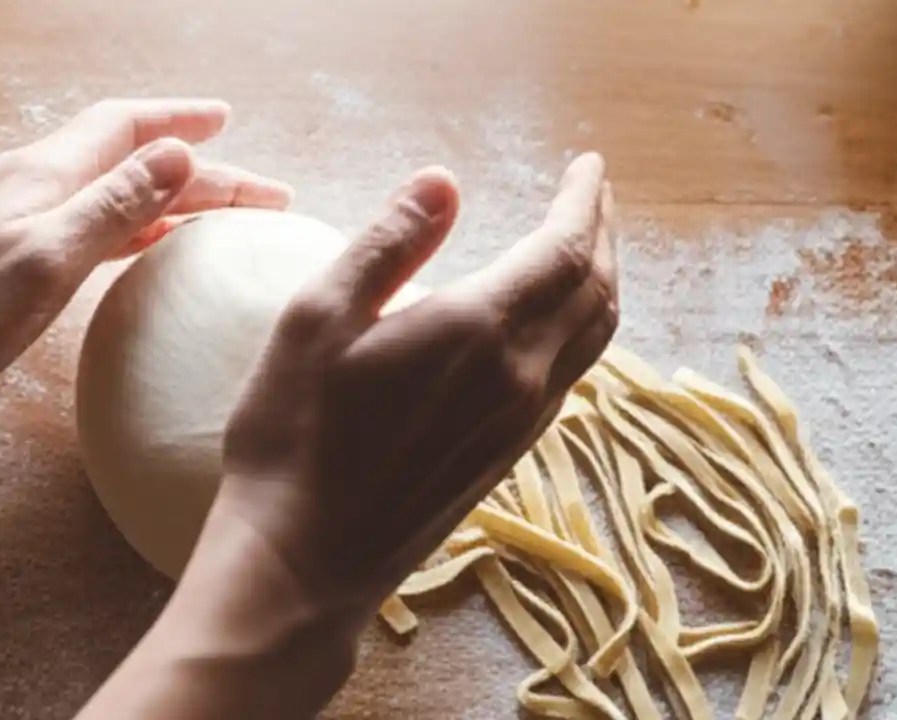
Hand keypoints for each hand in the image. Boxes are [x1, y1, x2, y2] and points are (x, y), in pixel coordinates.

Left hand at [0, 98, 292, 423]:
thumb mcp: (47, 257)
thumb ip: (113, 203)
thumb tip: (177, 153)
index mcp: (44, 173)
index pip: (126, 126)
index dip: (181, 118)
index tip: (229, 120)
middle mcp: (34, 183)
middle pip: (130, 160)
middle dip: (199, 171)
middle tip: (262, 195)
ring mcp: (20, 217)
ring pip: (115, 193)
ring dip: (172, 199)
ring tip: (223, 216)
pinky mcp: (11, 253)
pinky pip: (91, 225)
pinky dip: (134, 227)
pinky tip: (151, 245)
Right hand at [208, 153, 616, 628]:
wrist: (305, 561)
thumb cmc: (294, 436)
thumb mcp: (316, 319)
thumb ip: (387, 243)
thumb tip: (444, 181)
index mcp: (477, 331)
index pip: (565, 249)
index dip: (586, 201)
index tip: (589, 165)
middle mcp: (519, 377)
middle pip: (595, 291)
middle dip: (603, 234)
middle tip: (592, 195)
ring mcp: (519, 424)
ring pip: (593, 339)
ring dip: (600, 282)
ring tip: (584, 248)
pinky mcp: (506, 457)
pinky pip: (570, 377)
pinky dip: (581, 330)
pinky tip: (551, 324)